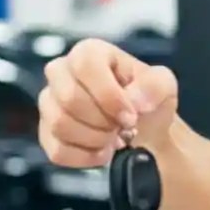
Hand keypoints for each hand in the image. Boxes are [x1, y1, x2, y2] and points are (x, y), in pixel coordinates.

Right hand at [38, 38, 178, 167]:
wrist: (143, 128)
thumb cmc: (147, 100)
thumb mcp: (163, 85)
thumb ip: (154, 86)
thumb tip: (134, 100)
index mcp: (89, 53)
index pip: (85, 65)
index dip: (108, 95)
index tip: (130, 115)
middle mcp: (62, 72)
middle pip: (69, 98)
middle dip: (103, 121)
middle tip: (122, 127)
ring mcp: (50, 103)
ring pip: (60, 125)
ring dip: (96, 139)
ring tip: (114, 137)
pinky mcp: (47, 134)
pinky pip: (57, 151)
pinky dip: (86, 157)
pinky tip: (102, 150)